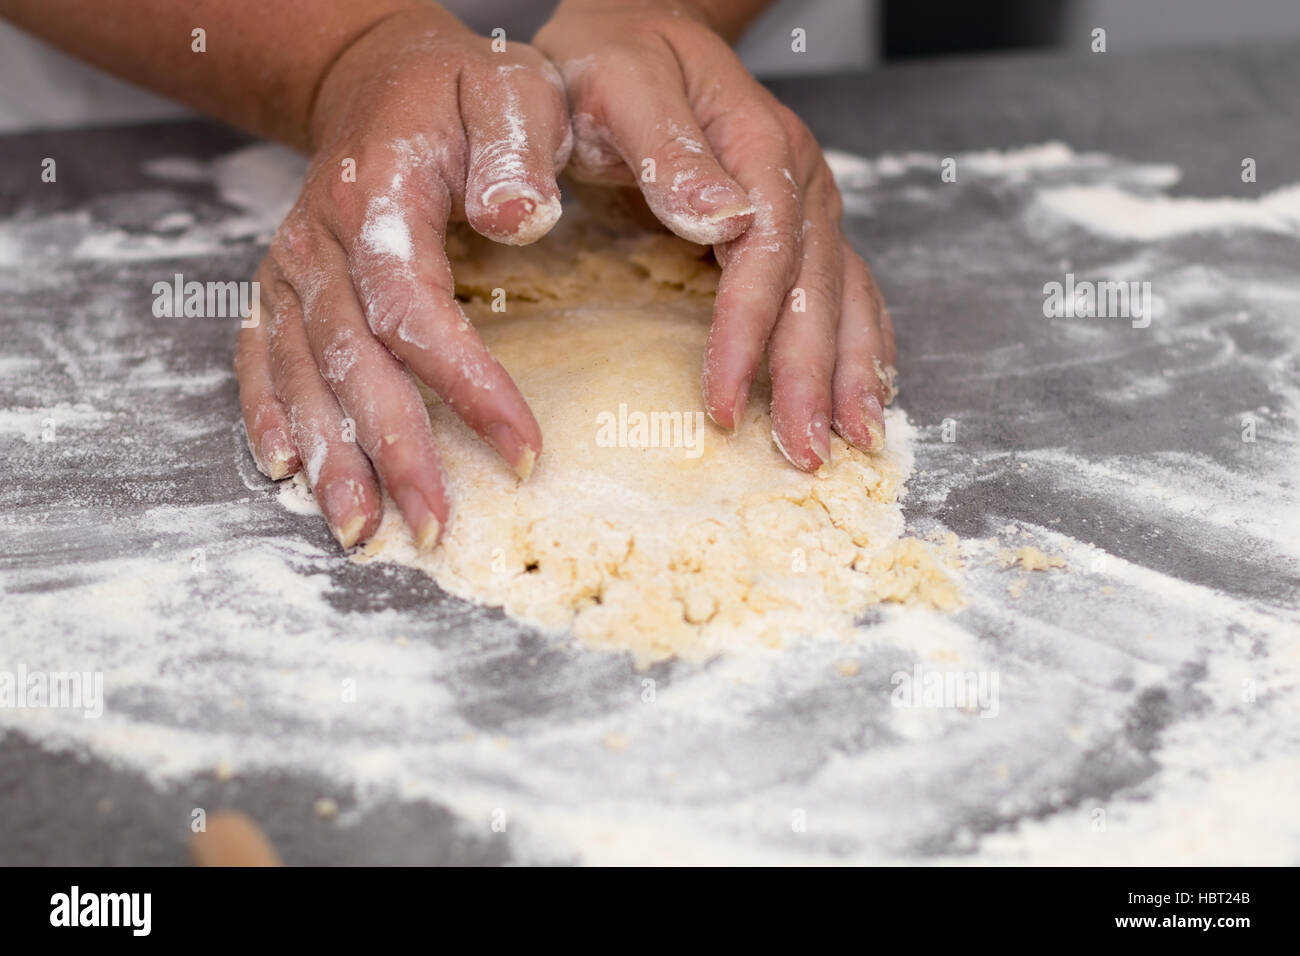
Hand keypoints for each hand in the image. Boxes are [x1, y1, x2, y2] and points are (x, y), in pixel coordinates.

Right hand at [235, 8, 569, 548]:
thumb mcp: (509, 91)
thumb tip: (522, 220)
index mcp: (374, 195)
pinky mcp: (279, 287)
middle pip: (351, 360)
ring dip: (330, 457)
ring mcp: (289, 267)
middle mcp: (317, 240)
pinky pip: (260, 358)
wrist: (380, 78)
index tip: (523, 450)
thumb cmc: (459, 92)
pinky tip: (286, 470)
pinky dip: (269, 415)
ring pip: (301, 374)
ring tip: (360, 531)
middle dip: (393, 450)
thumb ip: (518, 149)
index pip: (414, 307)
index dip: (467, 385)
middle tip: (432, 526)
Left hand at [535, 0, 895, 470]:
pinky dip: (861, 345)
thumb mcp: (617, 84)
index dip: (746, 338)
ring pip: (847, 296)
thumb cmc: (612, 59)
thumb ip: (664, 146)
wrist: (637, 27)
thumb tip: (720, 219)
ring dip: (853, 373)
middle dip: (812, 379)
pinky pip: (847, 290)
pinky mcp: (803, 223)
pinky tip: (865, 392)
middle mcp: (800, 179)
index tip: (721, 408)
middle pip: (817, 291)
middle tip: (805, 455)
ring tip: (856, 443)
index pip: (763, 260)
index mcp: (759, 147)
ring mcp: (810, 203)